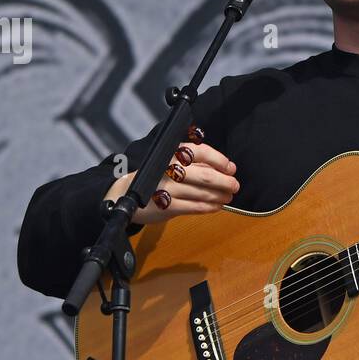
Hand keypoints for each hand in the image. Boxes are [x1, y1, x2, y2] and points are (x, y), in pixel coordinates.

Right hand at [104, 130, 239, 224]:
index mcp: (170, 152)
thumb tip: (227, 168)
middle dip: (225, 181)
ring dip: (219, 196)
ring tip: (227, 197)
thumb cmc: (154, 177)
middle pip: (205, 175)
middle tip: (234, 185)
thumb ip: (196, 164)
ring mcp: (165, 188)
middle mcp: (168, 168)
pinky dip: (208, 207)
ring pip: (201, 193)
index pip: (201, 152)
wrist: (123, 195)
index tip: (231, 168)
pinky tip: (216, 206)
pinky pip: (193, 207)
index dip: (220, 160)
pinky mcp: (164, 206)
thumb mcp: (171, 163)